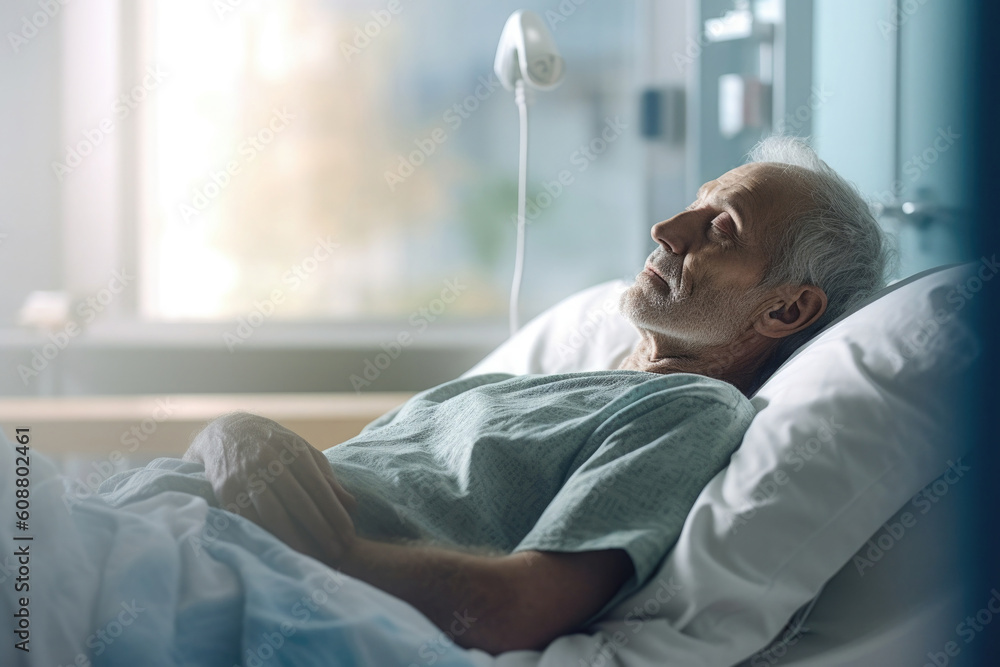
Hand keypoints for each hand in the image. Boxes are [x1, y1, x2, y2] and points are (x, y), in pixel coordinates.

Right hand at [186, 412, 357, 564]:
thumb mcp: (303, 452)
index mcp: (293, 451)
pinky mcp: (227, 491)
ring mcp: (247, 476)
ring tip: (312, 557)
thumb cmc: (275, 446)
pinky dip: (266, 536)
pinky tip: (280, 549)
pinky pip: (249, 520)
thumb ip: (327, 478)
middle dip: (320, 530)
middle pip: (299, 502)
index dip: (335, 513)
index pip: (319, 487)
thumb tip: (352, 506)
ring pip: (273, 514)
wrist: (227, 432)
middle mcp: (270, 461)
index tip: (349, 535)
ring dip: (295, 539)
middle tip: (336, 552)